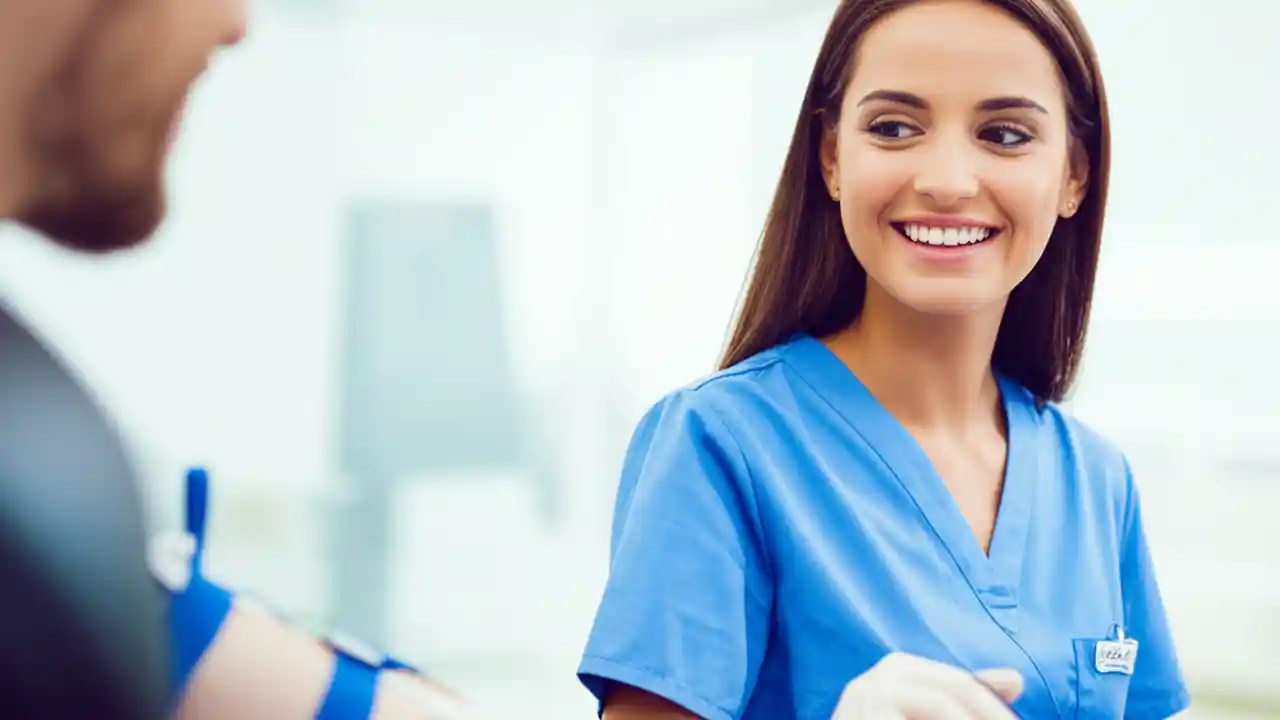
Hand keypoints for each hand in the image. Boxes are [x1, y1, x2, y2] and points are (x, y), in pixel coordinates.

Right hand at [831, 653, 1023, 719]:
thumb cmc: (888, 719)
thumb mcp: (925, 709)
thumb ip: (963, 697)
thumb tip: (1017, 679)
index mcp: (898, 667)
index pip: (962, 686)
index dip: (995, 712)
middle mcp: (878, 678)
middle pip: (950, 700)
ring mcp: (865, 701)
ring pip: (940, 713)